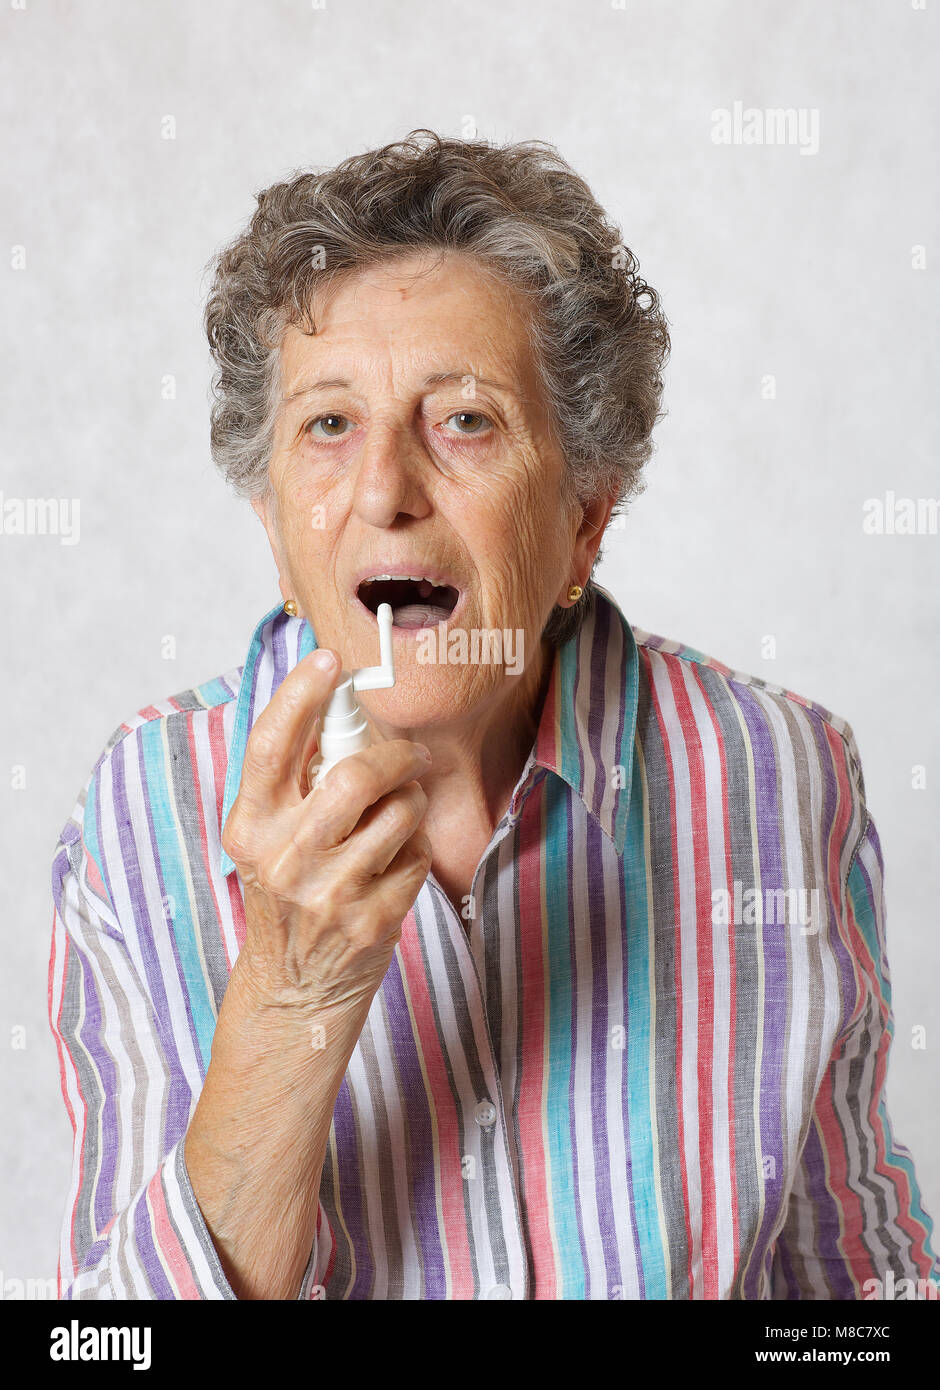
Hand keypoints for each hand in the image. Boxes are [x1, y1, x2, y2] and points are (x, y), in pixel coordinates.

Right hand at [221, 649, 432, 1015]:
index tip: (330, 659)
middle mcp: (284, 857)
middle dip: (395, 756)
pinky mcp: (372, 920)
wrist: (294, 993)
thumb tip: (338, 710)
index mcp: (250, 827)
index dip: (300, 693)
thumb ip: (294, 785)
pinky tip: (395, 868)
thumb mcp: (270, 842)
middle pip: (355, 775)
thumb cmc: (289, 899)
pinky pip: (417, 856)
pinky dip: (416, 853)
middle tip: (411, 756)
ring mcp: (329, 892)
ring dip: (411, 805)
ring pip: (399, 812)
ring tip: (399, 818)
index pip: (269, 744)